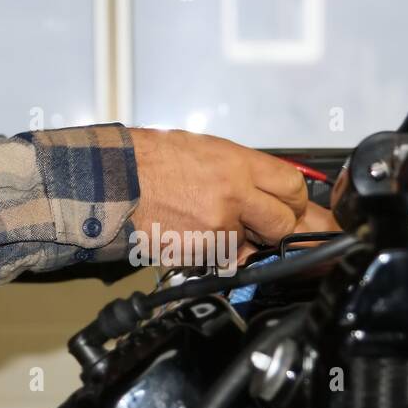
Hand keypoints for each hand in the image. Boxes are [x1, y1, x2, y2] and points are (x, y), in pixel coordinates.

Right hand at [130, 128, 309, 265]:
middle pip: (284, 224)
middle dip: (275, 228)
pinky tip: (191, 233)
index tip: (287, 205)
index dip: (293, 200)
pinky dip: (211, 252)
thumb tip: (270, 191)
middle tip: (259, 224)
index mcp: (237, 164)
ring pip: (250, 246)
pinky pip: (220, 259)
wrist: (114, 179)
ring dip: (238, 242)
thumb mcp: (206, 149)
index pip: (293, 187)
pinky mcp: (199, 252)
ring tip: (208, 222)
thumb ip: (242, 171)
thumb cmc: (152, 159)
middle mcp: (233, 196)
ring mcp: (217, 227)